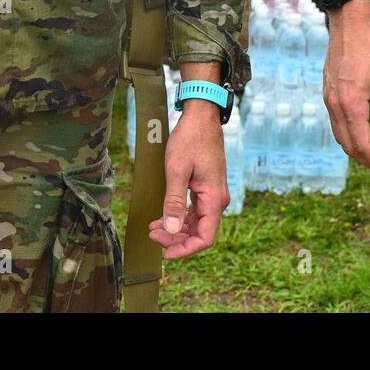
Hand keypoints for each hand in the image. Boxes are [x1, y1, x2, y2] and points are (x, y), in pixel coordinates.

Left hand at [147, 100, 227, 259]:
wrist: (201, 116)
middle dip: (175, 239)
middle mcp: (218, 199)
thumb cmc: (190, 139)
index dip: (185, 250)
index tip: (165, 252)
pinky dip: (180, 217)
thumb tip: (170, 230)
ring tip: (154, 227)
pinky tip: (164, 216)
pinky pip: (196, 211)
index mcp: (214, 198)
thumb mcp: (177, 170)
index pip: (205, 238)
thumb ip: (174, 202)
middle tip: (152, 234)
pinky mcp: (208, 187)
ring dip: (176, 229)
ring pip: (197, 223)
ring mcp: (214, 193)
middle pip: (200, 233)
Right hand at [322, 0, 369, 172]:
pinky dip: (347, 133)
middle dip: (365, 158)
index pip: (361, 144)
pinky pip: (335, 122)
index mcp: (351, 103)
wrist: (349, 24)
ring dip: (354, 148)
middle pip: (347, 145)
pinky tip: (361, 131)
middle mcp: (335, 104)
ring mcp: (328, 99)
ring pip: (338, 135)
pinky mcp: (327, 92)